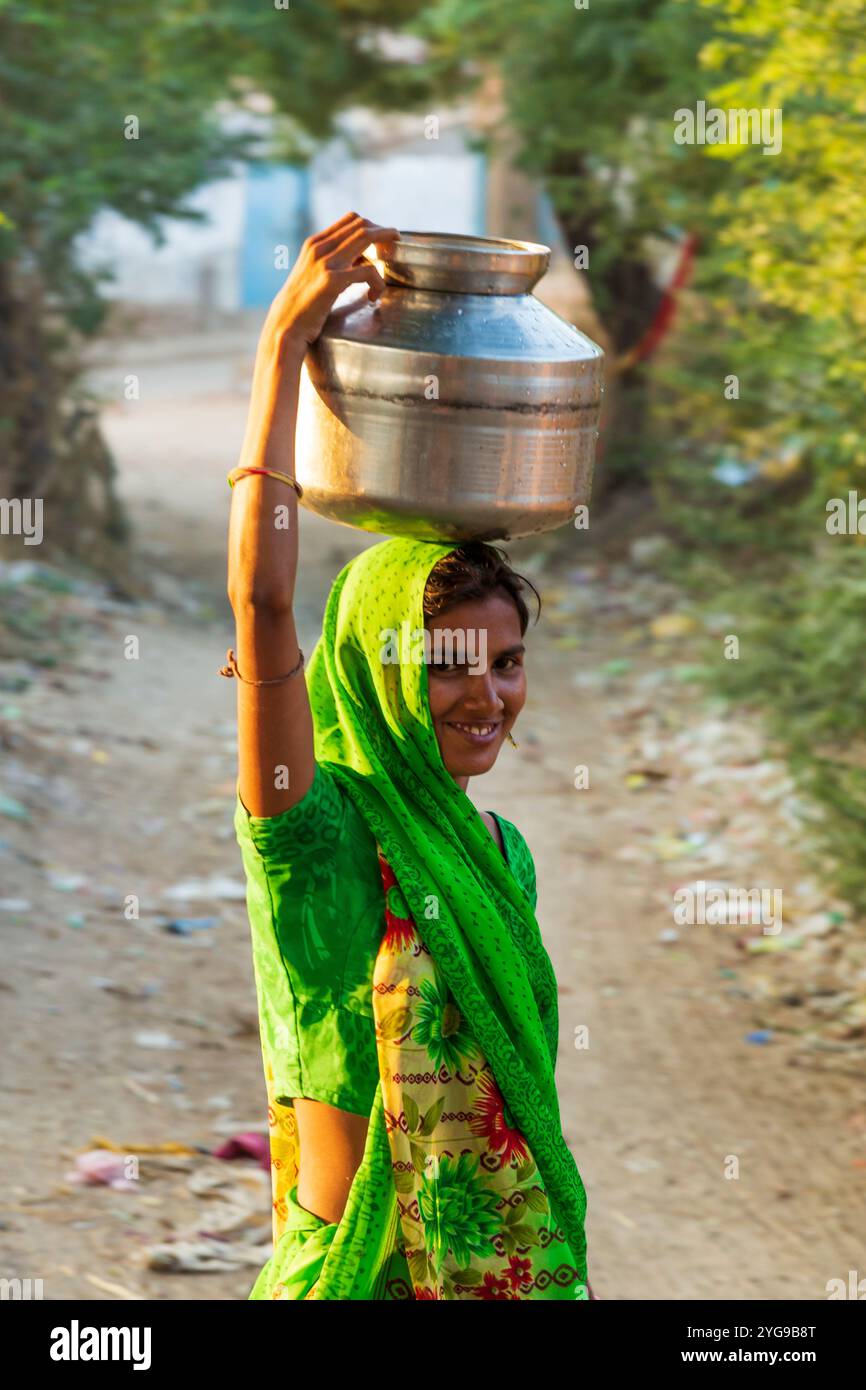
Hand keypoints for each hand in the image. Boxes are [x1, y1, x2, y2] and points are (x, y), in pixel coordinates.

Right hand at [262, 211, 398, 355]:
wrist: (284, 327)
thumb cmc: (301, 307)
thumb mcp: (312, 276)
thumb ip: (331, 264)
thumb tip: (357, 261)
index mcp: (314, 244)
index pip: (350, 220)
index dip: (372, 226)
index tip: (385, 239)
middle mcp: (319, 248)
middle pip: (361, 224)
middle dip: (384, 232)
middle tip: (396, 244)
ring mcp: (325, 262)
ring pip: (366, 237)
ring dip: (386, 245)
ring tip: (391, 262)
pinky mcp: (332, 280)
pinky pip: (368, 270)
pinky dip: (378, 282)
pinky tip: (374, 296)